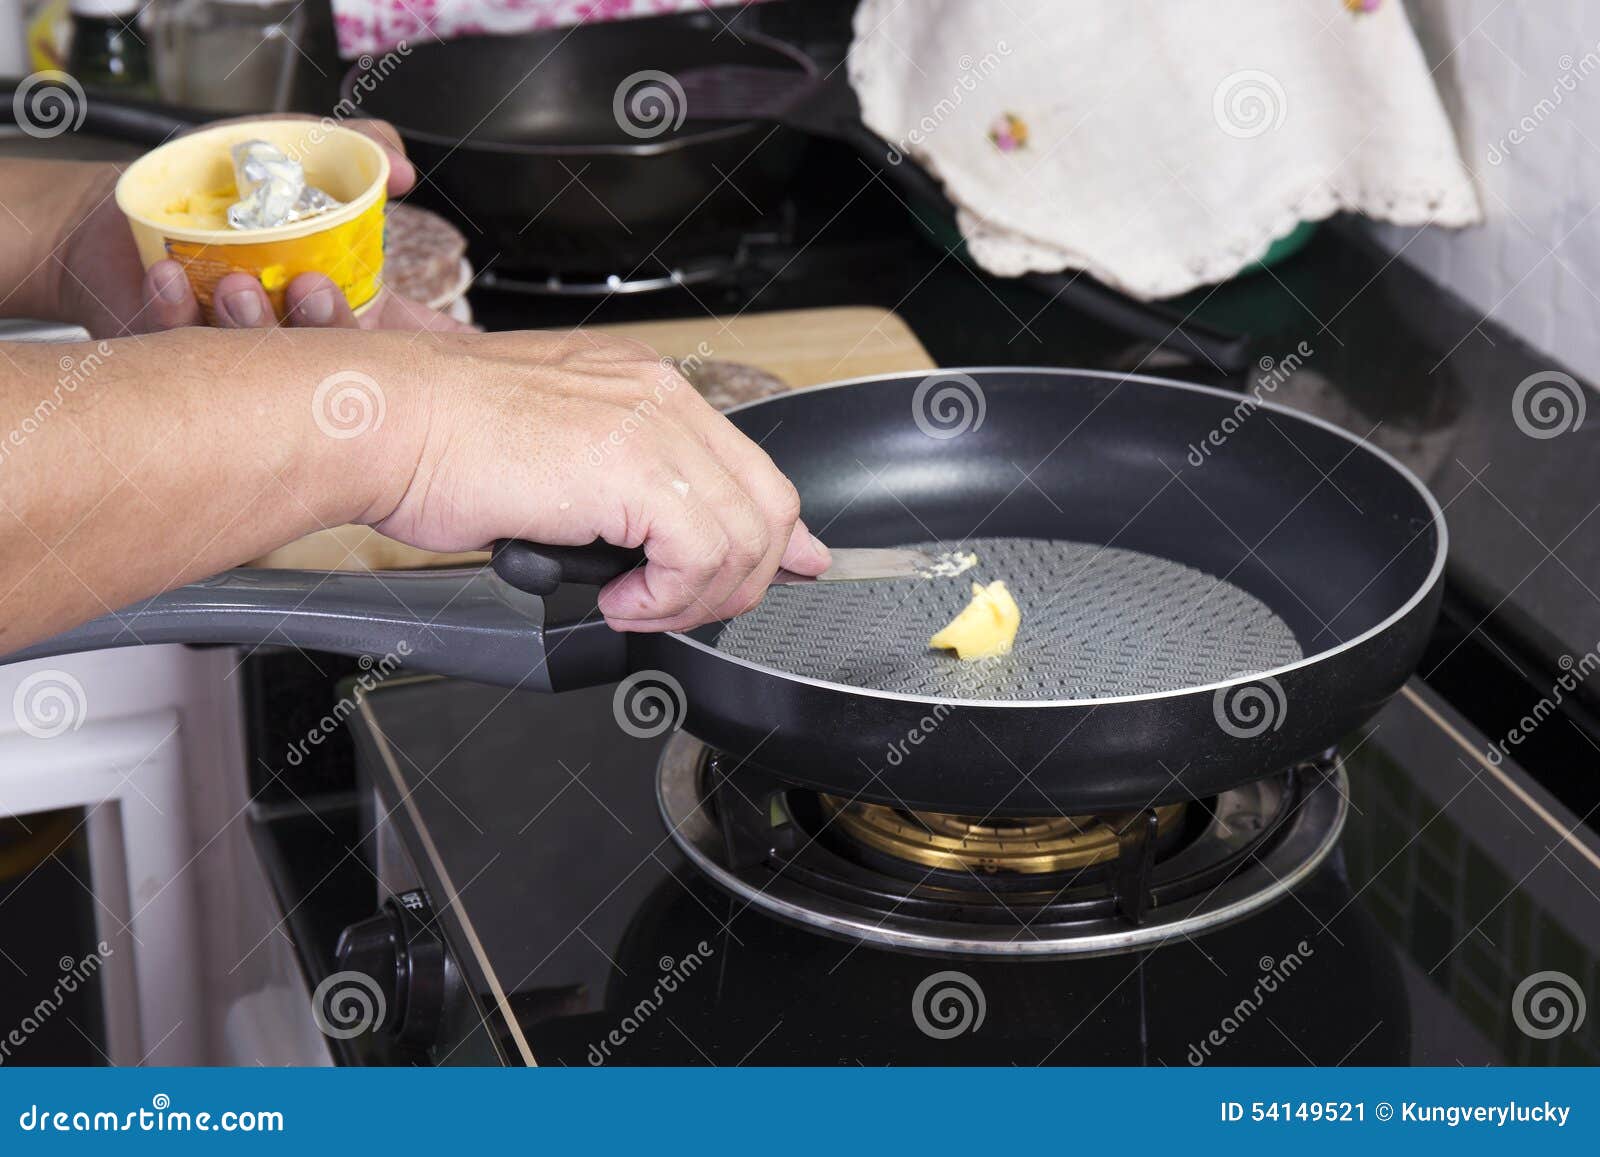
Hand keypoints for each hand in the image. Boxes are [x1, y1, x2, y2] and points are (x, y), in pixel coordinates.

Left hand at [53, 119, 470, 336]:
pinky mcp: (174, 357)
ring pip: (258, 363)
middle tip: (308, 286)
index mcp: (337, 303)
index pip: (386, 342)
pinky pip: (179, 345)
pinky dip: (175, 311)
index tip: (408, 319)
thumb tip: (400, 171)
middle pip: (330, 360)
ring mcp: (236, 353)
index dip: (407, 342)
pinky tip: (170, 277)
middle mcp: (292, 337)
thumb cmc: (216, 182)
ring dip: (251, 325)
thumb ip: (359, 149)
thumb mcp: (294, 147)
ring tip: (235, 283)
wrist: (126, 203)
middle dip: (324, 327)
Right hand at [370, 330, 830, 630]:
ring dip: (695, 597)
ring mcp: (651, 426)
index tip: (785, 570)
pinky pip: (699, 554)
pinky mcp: (632, 467)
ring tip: (635, 606)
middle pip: (769, 503)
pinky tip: (620, 600)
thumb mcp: (554, 458)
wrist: (380, 421)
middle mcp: (659, 396)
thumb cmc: (435, 442)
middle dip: (744, 579)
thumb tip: (668, 546)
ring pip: (744, 536)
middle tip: (683, 610)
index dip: (775, 533)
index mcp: (645, 386)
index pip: (751, 466)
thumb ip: (628, 492)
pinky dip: (668, 598)